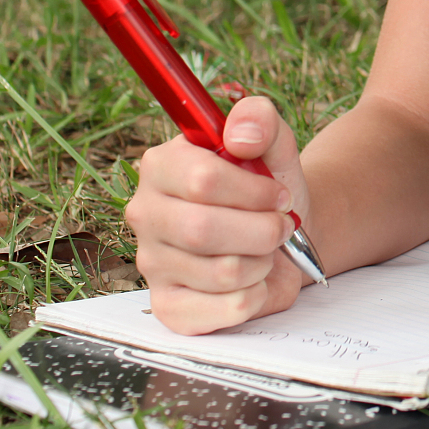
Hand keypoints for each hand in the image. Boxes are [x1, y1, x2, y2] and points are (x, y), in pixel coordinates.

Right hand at [124, 97, 311, 334]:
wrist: (282, 237)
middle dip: (262, 230)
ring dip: (262, 260)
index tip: (279, 194)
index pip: (202, 180)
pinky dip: (256, 294)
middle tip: (280, 226)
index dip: (254, 191)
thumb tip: (240, 135)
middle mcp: (146, 213)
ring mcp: (151, 262)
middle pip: (204, 230)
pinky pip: (225, 309)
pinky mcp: (169, 306)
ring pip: (221, 272)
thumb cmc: (268, 187)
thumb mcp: (274, 143)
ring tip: (263, 249)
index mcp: (161, 165)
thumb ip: (260, 119)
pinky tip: (252, 279)